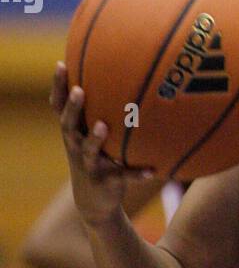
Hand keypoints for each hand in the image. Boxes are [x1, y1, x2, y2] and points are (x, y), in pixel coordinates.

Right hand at [51, 63, 153, 227]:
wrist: (93, 202)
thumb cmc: (95, 158)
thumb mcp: (90, 136)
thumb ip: (98, 111)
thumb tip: (122, 74)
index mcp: (73, 133)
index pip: (59, 107)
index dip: (58, 88)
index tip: (61, 65)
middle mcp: (76, 147)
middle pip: (68, 125)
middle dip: (72, 108)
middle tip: (79, 91)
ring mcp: (89, 165)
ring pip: (89, 151)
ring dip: (95, 139)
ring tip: (102, 126)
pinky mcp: (106, 182)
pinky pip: (123, 177)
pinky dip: (137, 174)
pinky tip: (152, 171)